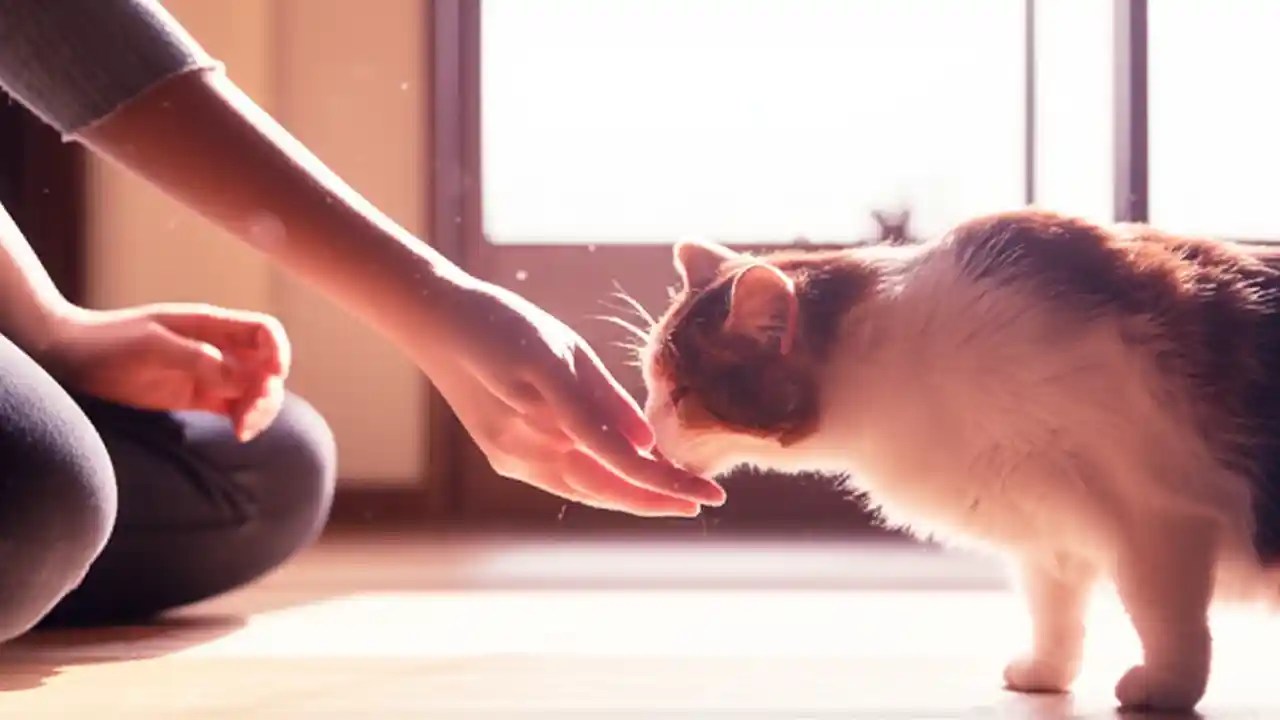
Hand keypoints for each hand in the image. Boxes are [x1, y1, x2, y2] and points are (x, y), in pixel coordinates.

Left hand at [39, 303, 289, 441]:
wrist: (68, 358)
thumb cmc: (108, 342)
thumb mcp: (153, 345)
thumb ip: (199, 358)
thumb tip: (241, 379)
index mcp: (210, 325)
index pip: (264, 331)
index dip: (278, 352)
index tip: (273, 376)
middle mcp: (216, 347)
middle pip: (265, 366)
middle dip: (268, 391)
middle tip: (250, 417)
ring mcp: (207, 373)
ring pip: (254, 390)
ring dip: (258, 409)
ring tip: (242, 430)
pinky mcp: (195, 397)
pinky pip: (234, 408)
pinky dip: (243, 420)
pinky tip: (236, 433)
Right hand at [423, 277, 724, 516]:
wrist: (436, 322)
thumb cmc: (507, 323)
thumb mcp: (565, 349)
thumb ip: (604, 399)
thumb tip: (646, 443)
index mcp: (548, 404)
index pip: (620, 460)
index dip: (666, 482)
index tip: (707, 493)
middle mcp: (527, 442)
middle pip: (605, 487)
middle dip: (656, 498)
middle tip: (703, 500)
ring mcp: (510, 455)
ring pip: (584, 489)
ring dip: (630, 495)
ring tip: (674, 492)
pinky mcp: (502, 456)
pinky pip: (561, 479)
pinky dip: (599, 481)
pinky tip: (625, 477)